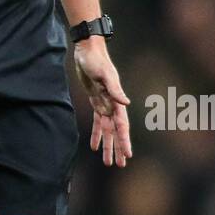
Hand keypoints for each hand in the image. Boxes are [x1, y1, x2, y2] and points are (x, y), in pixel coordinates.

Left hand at [73, 38, 130, 166]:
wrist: (87, 50)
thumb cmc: (96, 61)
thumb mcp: (105, 75)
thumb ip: (115, 90)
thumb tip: (126, 103)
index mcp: (117, 100)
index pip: (122, 125)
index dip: (124, 141)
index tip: (128, 155)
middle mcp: (113, 104)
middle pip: (116, 131)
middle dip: (118, 148)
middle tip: (120, 165)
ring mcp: (104, 103)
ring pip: (107, 130)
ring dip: (107, 145)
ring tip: (107, 161)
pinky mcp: (95, 100)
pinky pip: (97, 121)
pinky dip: (96, 134)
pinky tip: (93, 146)